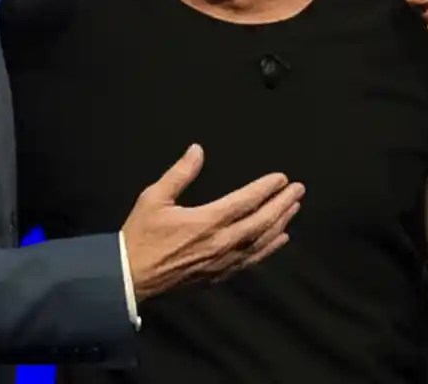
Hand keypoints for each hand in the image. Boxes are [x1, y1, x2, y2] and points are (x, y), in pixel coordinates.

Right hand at [121, 144, 303, 300]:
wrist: (129, 277)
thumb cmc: (140, 235)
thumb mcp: (154, 198)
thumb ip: (180, 173)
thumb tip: (197, 150)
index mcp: (207, 221)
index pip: (246, 201)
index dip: (266, 188)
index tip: (281, 178)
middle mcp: (220, 242)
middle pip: (261, 221)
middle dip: (282, 204)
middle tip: (299, 190)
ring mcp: (222, 261)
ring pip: (261, 241)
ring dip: (280, 224)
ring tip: (294, 209)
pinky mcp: (218, 275)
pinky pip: (251, 261)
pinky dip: (269, 249)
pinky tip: (280, 239)